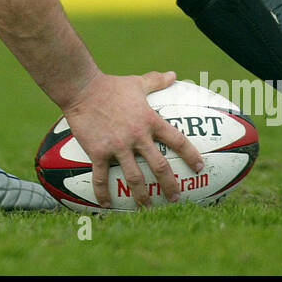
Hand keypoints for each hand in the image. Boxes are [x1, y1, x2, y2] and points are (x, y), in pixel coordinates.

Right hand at [61, 70, 204, 207]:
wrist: (82, 89)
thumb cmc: (110, 85)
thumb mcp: (136, 82)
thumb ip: (156, 81)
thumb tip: (173, 75)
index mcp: (149, 120)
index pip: (177, 140)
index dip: (190, 155)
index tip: (199, 167)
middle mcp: (137, 136)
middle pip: (159, 166)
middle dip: (169, 184)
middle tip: (175, 197)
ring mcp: (117, 146)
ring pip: (134, 177)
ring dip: (142, 195)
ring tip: (146, 206)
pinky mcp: (98, 151)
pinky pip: (101, 177)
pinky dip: (104, 193)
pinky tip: (106, 205)